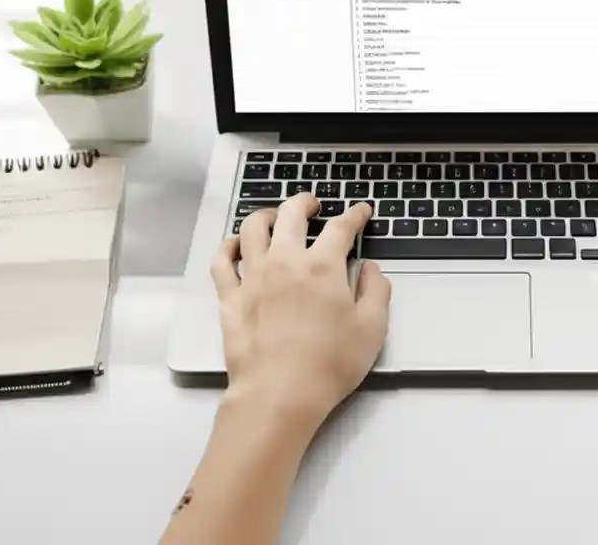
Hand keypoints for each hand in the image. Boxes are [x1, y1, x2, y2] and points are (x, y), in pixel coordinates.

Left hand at [210, 193, 390, 421]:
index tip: (361, 212)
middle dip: (305, 202)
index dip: (355, 215)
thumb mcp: (372, 329)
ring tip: (276, 217)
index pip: (341, 227)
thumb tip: (371, 271)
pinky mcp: (230, 299)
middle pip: (291, 214)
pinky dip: (228, 246)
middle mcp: (285, 263)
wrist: (279, 394)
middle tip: (314, 204)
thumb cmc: (328, 364)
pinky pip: (222, 261)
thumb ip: (376, 292)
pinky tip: (235, 244)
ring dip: (267, 215)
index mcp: (323, 267)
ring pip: (253, 228)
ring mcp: (253, 278)